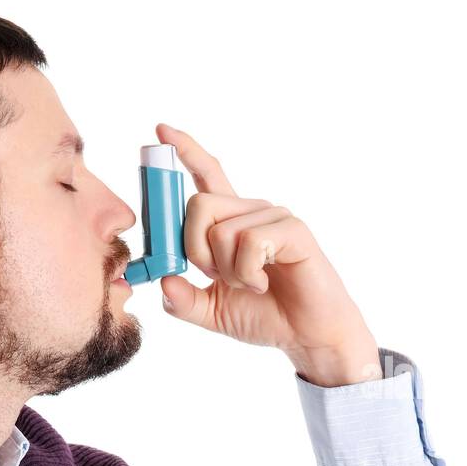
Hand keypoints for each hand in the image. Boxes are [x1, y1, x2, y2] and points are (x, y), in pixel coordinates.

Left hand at [154, 123, 380, 386]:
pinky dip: (247, 273)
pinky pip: (249, 242)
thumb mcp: (211, 311)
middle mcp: (250, 212)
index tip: (161, 130)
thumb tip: (162, 281)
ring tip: (249, 284)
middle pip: (197, 205)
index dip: (185, 152)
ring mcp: (273, 217)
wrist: (305, 335)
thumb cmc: (264, 315)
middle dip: (193, 249)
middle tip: (214, 276)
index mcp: (230, 223)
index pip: (206, 177)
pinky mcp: (293, 230)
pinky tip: (262, 284)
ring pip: (220, 229)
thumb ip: (182, 299)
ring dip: (226, 269)